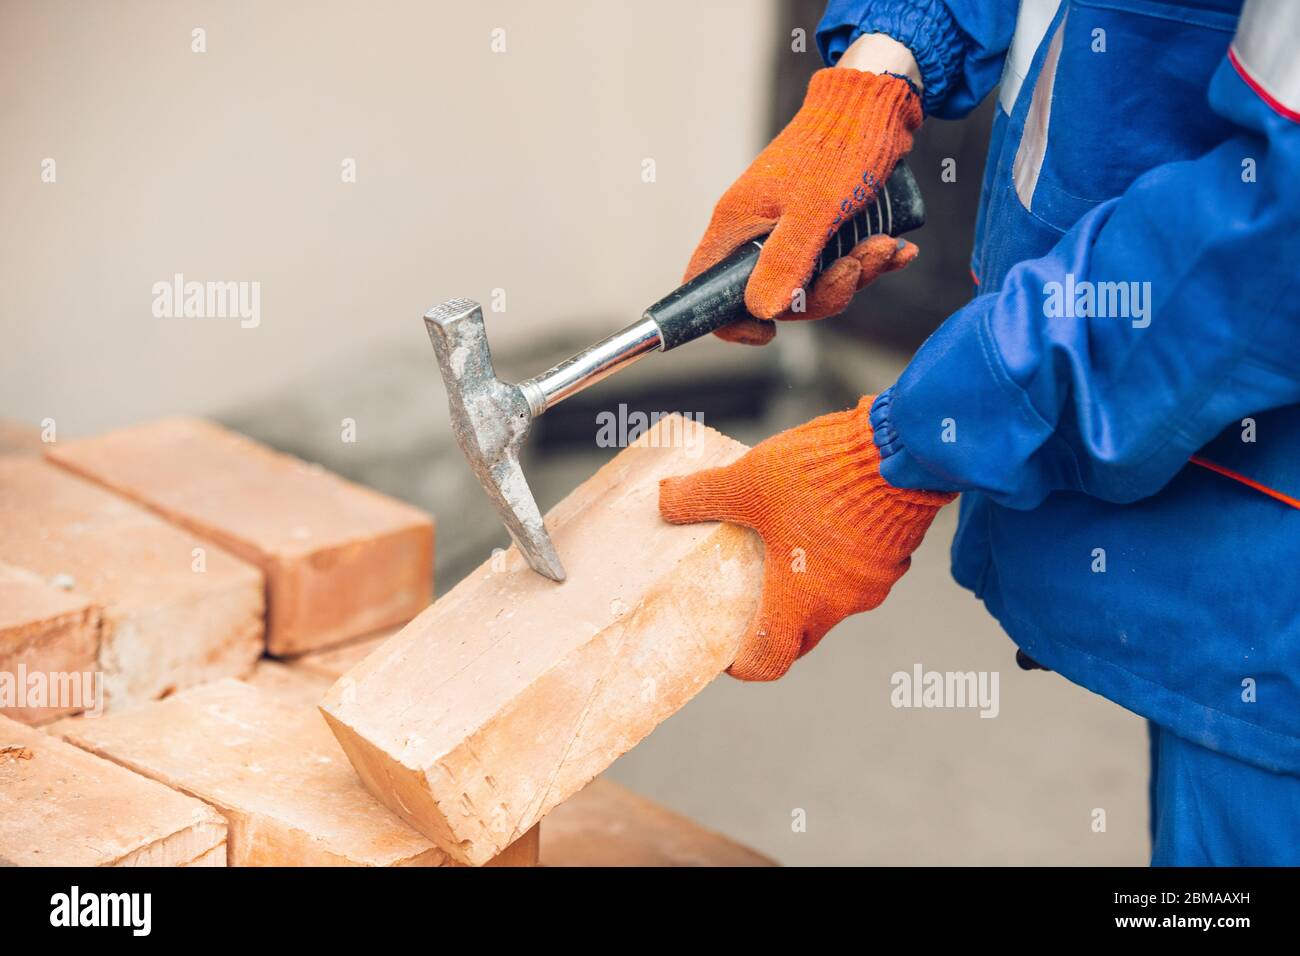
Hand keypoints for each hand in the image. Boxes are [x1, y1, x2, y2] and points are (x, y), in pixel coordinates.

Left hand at [659, 396, 953, 680]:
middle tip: (749, 601)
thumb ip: (701, 495)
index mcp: (800, 601)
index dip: (743, 664)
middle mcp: (840, 604)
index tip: (727, 653)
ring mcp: (873, 583)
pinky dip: (838, 565)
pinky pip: (859, 575)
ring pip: (833, 603)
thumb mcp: (746, 481)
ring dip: (809, 590)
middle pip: (801, 636)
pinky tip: (822, 527)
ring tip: (783, 553)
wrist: (899, 450)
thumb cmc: (823, 475)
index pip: (769, 661)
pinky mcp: (895, 556)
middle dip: (773, 627)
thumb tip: (665, 498)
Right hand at [685, 64, 922, 344]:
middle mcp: (757, 230)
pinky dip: (868, 260)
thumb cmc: (842, 144)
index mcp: (739, 224)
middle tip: (857, 266)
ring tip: (888, 247)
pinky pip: (837, 262)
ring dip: (856, 273)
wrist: (878, 103)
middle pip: (773, 295)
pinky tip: (897, 248)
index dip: (726, 320)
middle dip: (824, 293)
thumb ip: (786, 261)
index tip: (768, 333)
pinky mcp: (820, 226)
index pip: (704, 285)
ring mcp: (788, 229)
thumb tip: (762, 311)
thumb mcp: (815, 209)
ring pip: (813, 282)